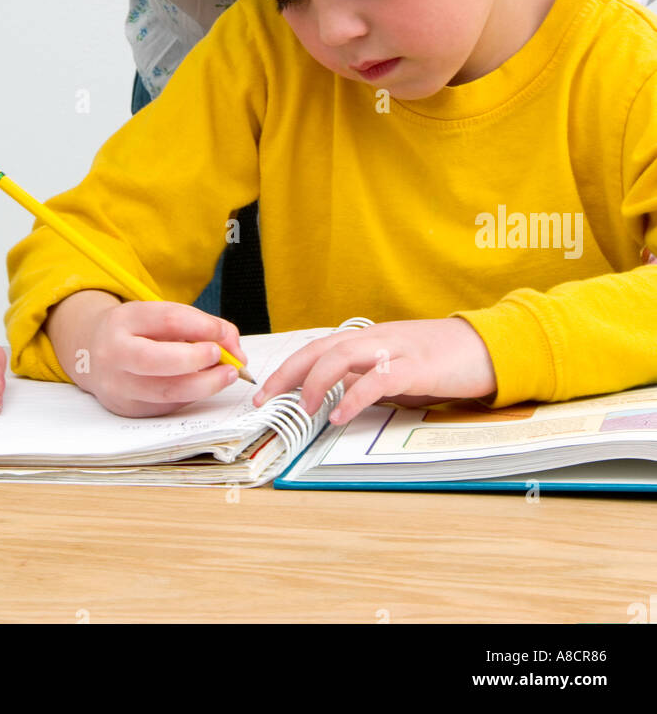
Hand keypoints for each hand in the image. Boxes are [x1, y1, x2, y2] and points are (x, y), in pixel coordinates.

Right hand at [81, 300, 247, 416]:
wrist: (90, 354)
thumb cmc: (136, 332)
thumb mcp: (157, 316)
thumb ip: (198, 325)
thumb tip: (236, 350)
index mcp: (123, 321)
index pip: (167, 320)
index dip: (202, 326)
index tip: (224, 333)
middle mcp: (114, 354)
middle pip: (156, 359)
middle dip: (197, 359)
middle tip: (223, 358)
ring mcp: (118, 385)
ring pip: (165, 391)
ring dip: (204, 385)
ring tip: (227, 375)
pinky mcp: (127, 409)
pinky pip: (166, 406)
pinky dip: (191, 396)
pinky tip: (204, 386)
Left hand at [252, 318, 496, 425]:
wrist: (488, 346)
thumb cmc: (443, 359)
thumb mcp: (398, 368)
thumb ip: (368, 377)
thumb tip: (337, 395)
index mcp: (370, 339)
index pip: (319, 348)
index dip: (289, 367)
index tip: (266, 390)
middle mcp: (376, 338)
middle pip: (321, 348)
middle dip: (289, 372)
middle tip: (267, 399)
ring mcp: (396, 349)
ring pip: (343, 356)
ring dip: (317, 381)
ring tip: (302, 407)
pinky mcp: (417, 366)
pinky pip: (378, 379)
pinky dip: (355, 396)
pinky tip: (341, 414)